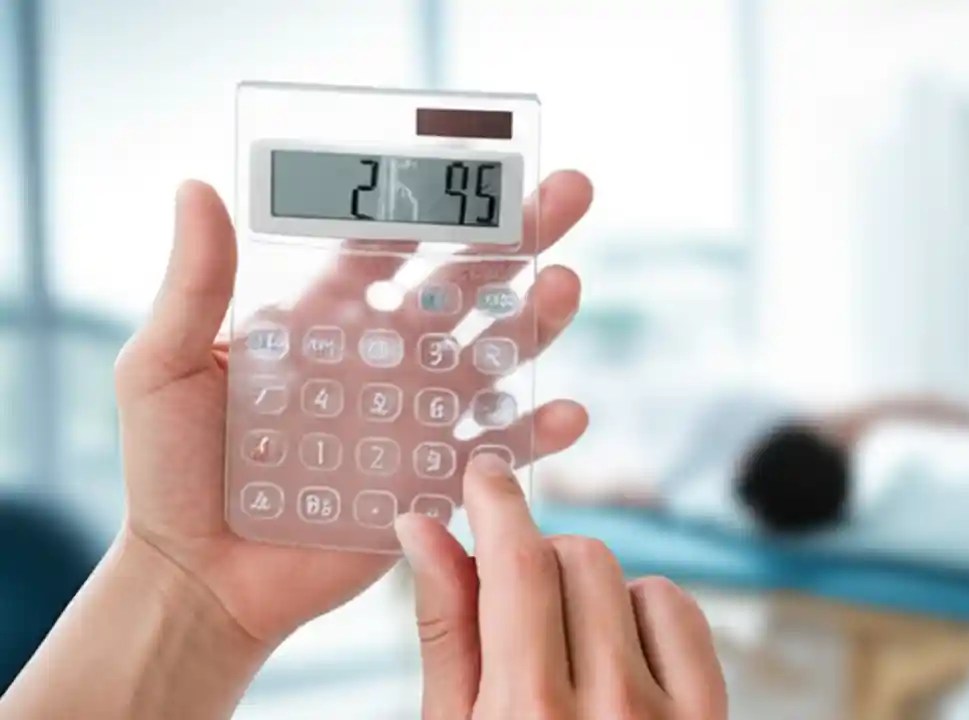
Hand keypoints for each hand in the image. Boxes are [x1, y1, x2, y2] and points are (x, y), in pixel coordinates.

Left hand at [112, 173, 592, 647]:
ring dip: (534, 321)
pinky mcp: (432, 480)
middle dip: (518, 240)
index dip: (427, 207)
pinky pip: (497, 450)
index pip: (387, 248)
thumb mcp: (164, 366)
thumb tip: (197, 188)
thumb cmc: (169, 470)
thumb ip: (194, 285)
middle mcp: (383, 359)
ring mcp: (414, 418)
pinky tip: (570, 411)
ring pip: (492, 356)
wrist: (198, 578)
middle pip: (462, 287)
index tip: (466, 168)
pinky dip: (537, 433)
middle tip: (569, 193)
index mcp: (327, 321)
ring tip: (566, 286)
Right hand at [396, 455, 727, 719]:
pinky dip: (644, 612)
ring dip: (589, 591)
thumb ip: (446, 628)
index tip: (485, 470)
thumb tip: (422, 526)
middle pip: (574, 558)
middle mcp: (605, 711)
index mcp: (522, 715)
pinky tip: (617, 655)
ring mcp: (668, 717)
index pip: (516, 563)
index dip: (497, 502)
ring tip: (566, 651)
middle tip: (515, 601)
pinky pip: (678, 611)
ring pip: (626, 578)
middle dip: (536, 560)